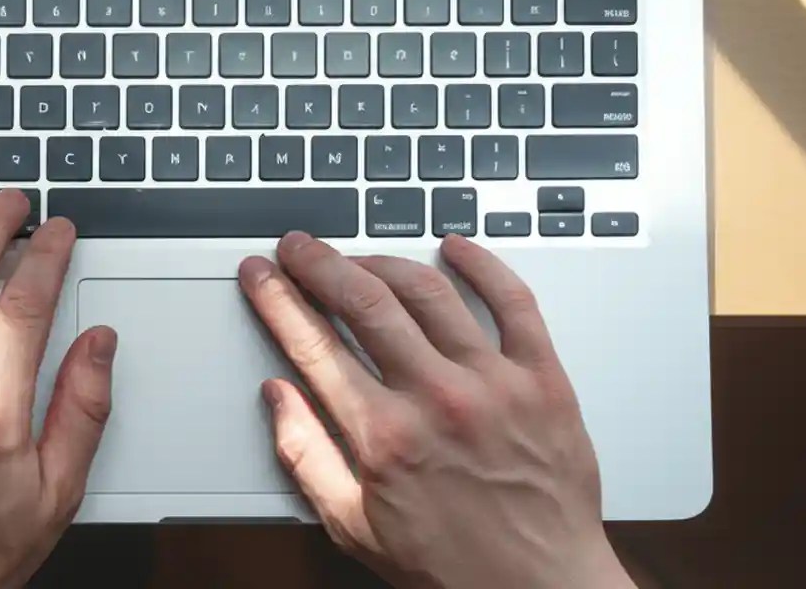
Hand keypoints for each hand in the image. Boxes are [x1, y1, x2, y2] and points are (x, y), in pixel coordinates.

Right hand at [239, 232, 634, 588]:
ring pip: (429, 291)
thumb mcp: (352, 526)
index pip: (314, 345)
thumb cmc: (450, 565)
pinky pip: (514, 301)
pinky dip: (483, 264)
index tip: (262, 277)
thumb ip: (305, 456)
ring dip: (383, 260)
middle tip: (298, 248)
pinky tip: (454, 247)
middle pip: (364, 301)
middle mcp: (437, 399)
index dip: (278, 300)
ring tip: (357, 255)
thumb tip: (278, 395)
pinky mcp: (544, 379)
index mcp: (384, 436)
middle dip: (319, 264)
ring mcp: (495, 383)